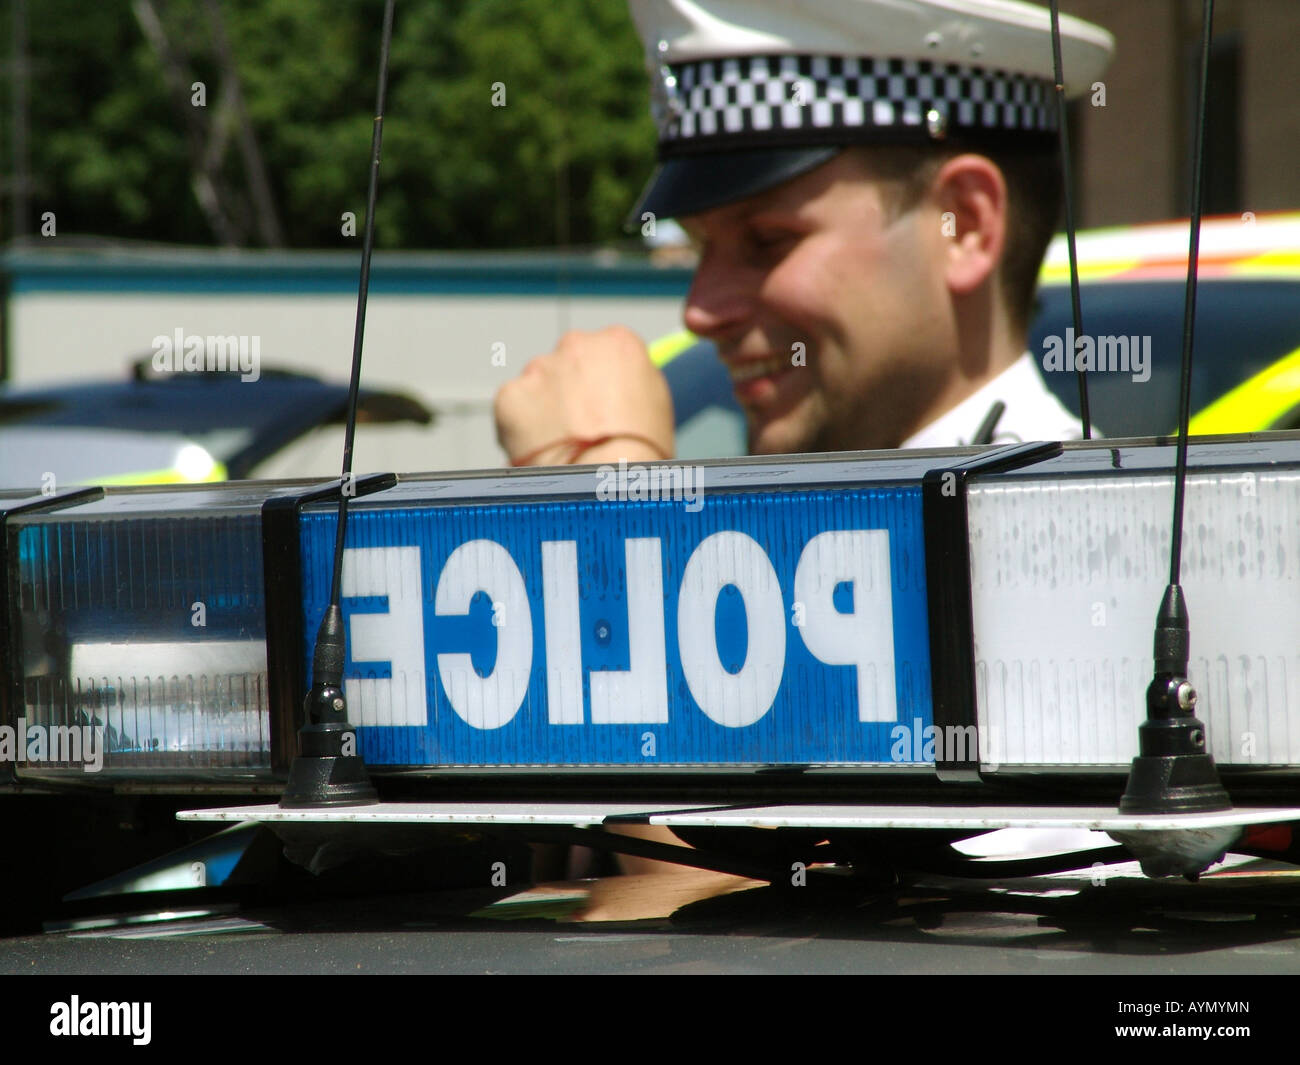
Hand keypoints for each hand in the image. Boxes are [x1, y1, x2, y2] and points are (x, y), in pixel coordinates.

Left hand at [494, 326, 674, 465]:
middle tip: (580, 428)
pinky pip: (514, 408)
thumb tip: (620, 386)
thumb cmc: (639, 452)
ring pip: (539, 384)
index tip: (603, 405)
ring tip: (561, 445)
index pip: (606, 350)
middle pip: (569, 362)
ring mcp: (539, 368)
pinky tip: (542, 450)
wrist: (604, 480)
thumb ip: (633, 383)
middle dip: (571, 390)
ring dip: (546, 407)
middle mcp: (576, 345)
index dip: (604, 382)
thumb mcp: (657, 406)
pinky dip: (521, 427)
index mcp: (618, 343)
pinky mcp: (510, 395)